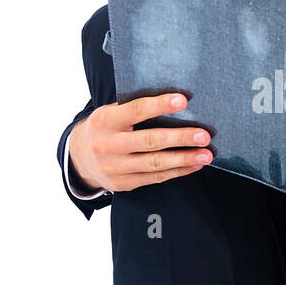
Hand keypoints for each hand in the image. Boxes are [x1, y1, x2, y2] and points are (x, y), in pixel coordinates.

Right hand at [68, 92, 213, 191]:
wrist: (80, 157)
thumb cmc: (105, 128)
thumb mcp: (111, 113)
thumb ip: (133, 109)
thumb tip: (175, 102)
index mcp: (105, 121)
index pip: (136, 110)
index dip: (160, 105)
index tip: (183, 101)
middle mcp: (107, 145)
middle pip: (149, 141)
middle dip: (180, 138)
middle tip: (203, 135)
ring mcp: (114, 167)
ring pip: (155, 163)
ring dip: (184, 159)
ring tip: (205, 154)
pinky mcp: (123, 183)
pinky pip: (155, 178)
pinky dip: (177, 171)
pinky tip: (193, 165)